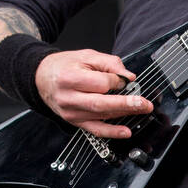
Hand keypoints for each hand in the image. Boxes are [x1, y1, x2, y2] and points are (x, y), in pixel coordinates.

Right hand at [35, 49, 152, 138]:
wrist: (42, 78)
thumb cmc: (64, 66)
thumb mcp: (86, 56)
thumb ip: (109, 63)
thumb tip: (128, 76)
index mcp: (69, 77)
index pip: (100, 82)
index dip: (116, 81)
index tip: (124, 79)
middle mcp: (68, 97)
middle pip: (101, 103)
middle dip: (126, 104)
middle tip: (144, 104)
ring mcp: (71, 112)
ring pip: (101, 116)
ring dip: (124, 114)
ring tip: (141, 110)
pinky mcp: (74, 121)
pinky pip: (95, 130)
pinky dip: (112, 132)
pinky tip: (125, 132)